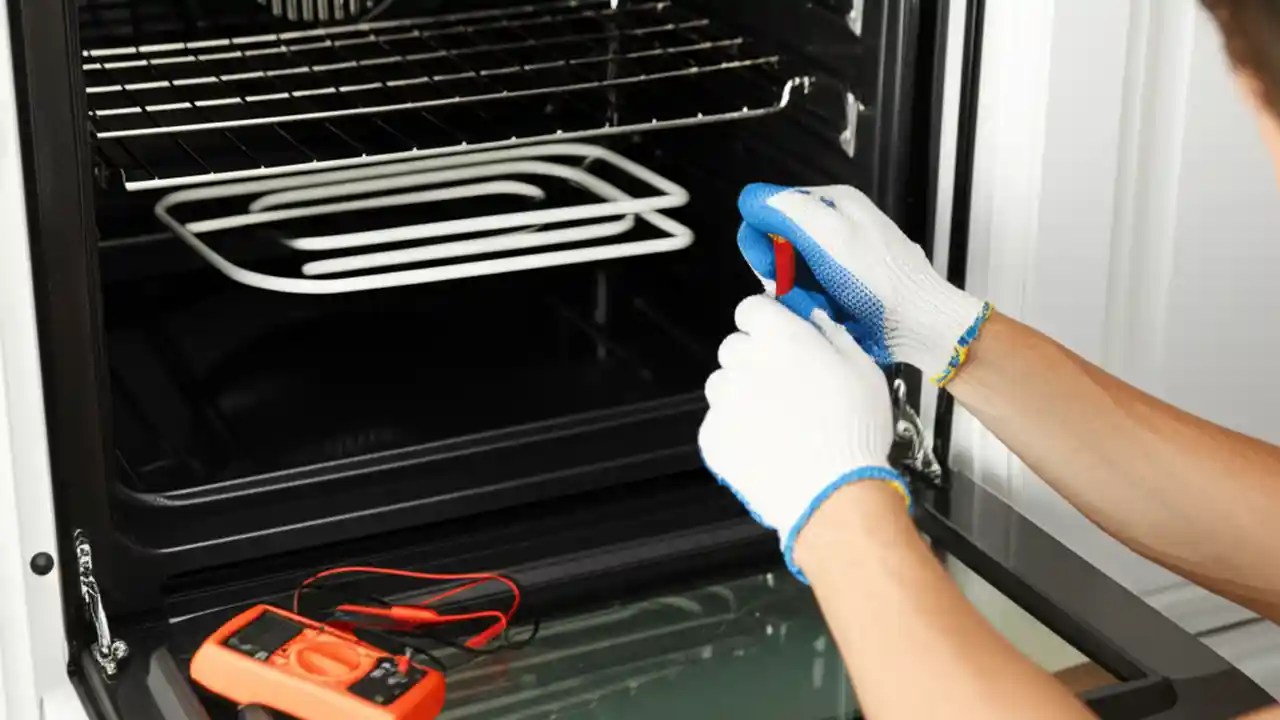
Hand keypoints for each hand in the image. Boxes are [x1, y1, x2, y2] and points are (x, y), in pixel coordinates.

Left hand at [699, 295, 910, 580]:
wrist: (831, 493)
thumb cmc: (853, 433)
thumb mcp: (864, 370)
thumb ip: (834, 336)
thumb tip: (817, 322)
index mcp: (780, 337)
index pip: (752, 308)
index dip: (765, 321)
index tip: (777, 334)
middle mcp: (744, 362)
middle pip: (735, 346)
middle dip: (755, 359)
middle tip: (785, 384)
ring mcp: (724, 401)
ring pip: (722, 384)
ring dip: (742, 394)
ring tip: (777, 420)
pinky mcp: (713, 436)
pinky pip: (717, 422)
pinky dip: (735, 430)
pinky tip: (766, 444)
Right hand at [737, 183, 992, 385]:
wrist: (918, 324)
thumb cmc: (880, 281)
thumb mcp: (831, 235)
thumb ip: (788, 211)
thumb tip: (752, 198)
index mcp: (834, 202)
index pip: (773, 208)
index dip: (761, 237)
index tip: (766, 264)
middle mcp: (838, 224)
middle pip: (781, 241)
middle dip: (779, 268)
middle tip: (791, 288)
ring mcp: (841, 255)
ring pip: (792, 269)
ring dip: (795, 290)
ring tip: (817, 303)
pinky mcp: (845, 284)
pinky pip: (810, 290)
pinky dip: (810, 303)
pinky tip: (826, 311)